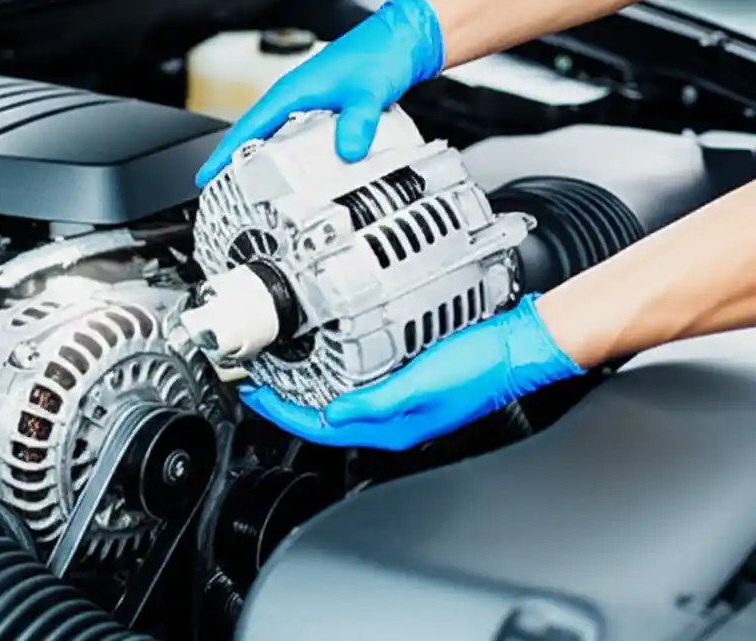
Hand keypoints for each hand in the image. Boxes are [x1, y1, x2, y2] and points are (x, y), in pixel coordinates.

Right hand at [194, 0, 444, 187]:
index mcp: (292, 93)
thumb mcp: (369, 93)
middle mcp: (294, 97)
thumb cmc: (380, 55)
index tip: (205, 177)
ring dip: (262, 160)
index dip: (224, 155)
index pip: (247, 129)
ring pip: (274, 137)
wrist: (402, 39)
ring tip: (255, 188)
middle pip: (254, 135)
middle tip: (225, 192)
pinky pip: (295, 137)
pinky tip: (296, 172)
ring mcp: (307, 102)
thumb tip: (347, 152)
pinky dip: (288, 155)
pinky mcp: (323, 108)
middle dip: (236, 162)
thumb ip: (358, 123)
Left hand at [239, 294, 583, 450]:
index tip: (255, 393)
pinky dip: (335, 378)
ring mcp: (403, 402)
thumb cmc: (481, 367)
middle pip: (325, 419)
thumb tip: (333, 412)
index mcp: (394, 427)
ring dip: (308, 391)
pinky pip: (361, 387)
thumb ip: (377, 401)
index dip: (283, 413)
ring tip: (281, 375)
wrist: (520, 348)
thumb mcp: (422, 382)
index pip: (322, 428)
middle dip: (287, 404)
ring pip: (341, 404)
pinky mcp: (412, 382)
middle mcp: (395, 420)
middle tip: (257, 383)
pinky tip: (328, 365)